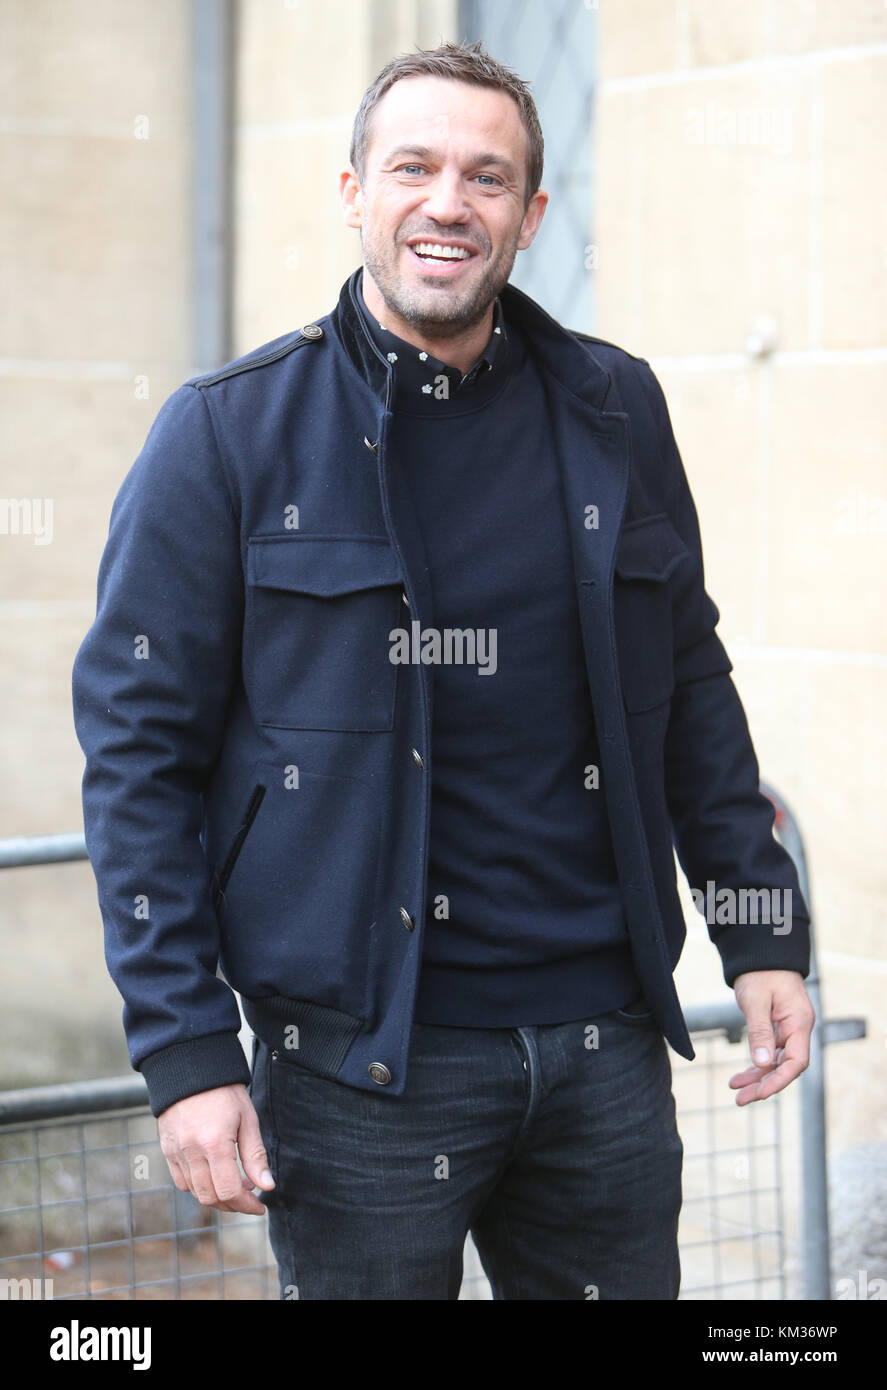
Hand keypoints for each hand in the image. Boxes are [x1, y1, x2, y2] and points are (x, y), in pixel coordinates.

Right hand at [158, 1083, 275, 1213]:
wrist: (191, 1069)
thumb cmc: (224, 1091)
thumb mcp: (248, 1119)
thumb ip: (255, 1156)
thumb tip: (267, 1186)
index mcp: (214, 1143)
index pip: (229, 1191)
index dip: (246, 1205)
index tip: (259, 1206)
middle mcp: (191, 1152)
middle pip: (210, 1197)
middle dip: (233, 1204)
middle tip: (249, 1195)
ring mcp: (175, 1152)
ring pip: (195, 1192)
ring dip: (216, 1196)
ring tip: (234, 1183)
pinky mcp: (167, 1150)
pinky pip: (181, 1181)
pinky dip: (198, 1187)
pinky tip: (213, 1175)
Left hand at [728, 969, 814, 1104]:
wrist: (761, 953)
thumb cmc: (760, 972)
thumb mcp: (756, 1000)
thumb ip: (760, 1031)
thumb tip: (762, 1064)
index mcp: (799, 1022)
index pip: (796, 1061)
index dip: (779, 1080)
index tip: (760, 1093)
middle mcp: (797, 1029)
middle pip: (785, 1066)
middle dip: (764, 1085)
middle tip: (740, 1100)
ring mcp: (788, 1029)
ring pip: (775, 1062)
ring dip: (757, 1077)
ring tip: (736, 1092)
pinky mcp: (777, 1027)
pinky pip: (769, 1052)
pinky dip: (755, 1064)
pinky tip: (740, 1076)